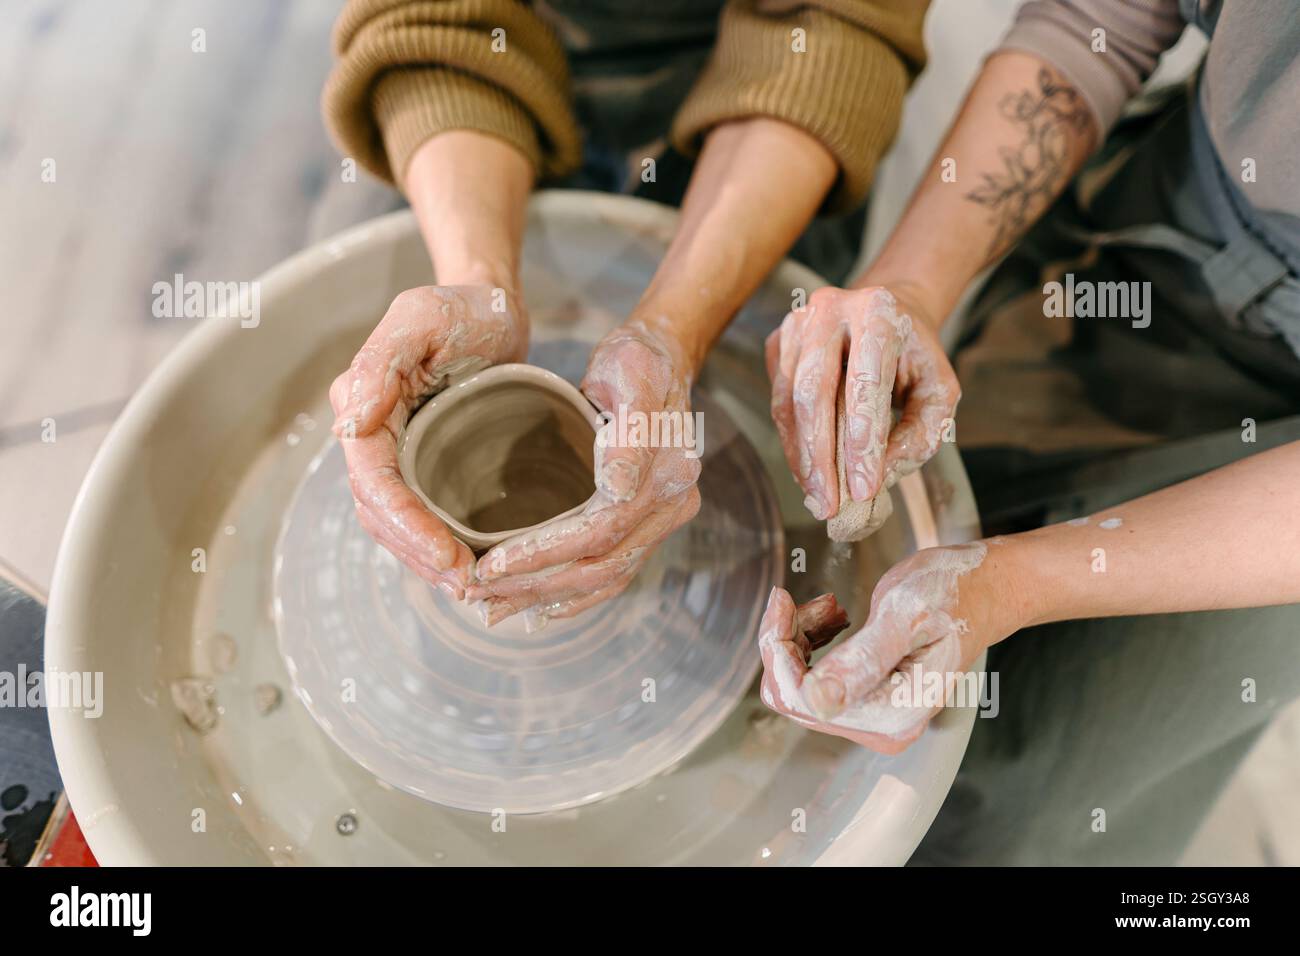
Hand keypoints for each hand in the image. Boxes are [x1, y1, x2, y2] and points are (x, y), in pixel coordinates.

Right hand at [330, 283, 527, 597]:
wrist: (492, 306)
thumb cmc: (461, 307)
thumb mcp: (421, 319)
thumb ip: (381, 363)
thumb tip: (349, 426)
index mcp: (363, 407)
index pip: (375, 484)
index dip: (408, 527)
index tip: (450, 556)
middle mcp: (371, 436)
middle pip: (382, 514)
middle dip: (420, 555)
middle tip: (469, 585)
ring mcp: (398, 452)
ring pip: (398, 523)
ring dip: (428, 560)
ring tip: (472, 587)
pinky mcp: (426, 462)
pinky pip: (423, 513)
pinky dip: (441, 543)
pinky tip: (473, 565)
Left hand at [467, 318, 701, 628]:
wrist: (660, 360)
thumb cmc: (634, 361)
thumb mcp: (629, 372)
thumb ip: (631, 428)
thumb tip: (620, 489)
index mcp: (666, 471)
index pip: (599, 529)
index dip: (544, 553)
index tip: (491, 564)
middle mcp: (672, 504)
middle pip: (600, 564)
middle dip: (535, 583)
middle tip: (477, 591)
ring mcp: (665, 520)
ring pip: (605, 577)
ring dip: (548, 598)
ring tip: (493, 609)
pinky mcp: (650, 526)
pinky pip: (616, 574)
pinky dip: (576, 597)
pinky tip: (538, 608)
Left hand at [758, 542, 1010, 752]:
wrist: (984, 590)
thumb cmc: (953, 595)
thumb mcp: (904, 617)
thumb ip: (862, 660)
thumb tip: (816, 699)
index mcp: (891, 715)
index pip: (802, 700)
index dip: (778, 652)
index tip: (782, 600)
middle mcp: (880, 727)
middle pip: (794, 697)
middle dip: (784, 645)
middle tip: (799, 599)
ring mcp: (872, 717)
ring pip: (799, 687)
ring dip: (798, 641)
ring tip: (827, 606)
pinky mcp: (866, 700)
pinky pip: (813, 680)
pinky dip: (810, 644)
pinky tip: (831, 619)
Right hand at [766, 285, 959, 520]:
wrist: (888, 312)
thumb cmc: (915, 357)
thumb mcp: (939, 390)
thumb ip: (922, 432)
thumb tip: (881, 473)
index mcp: (877, 312)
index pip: (865, 384)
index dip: (863, 442)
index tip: (864, 490)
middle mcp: (830, 310)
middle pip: (813, 392)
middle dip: (821, 457)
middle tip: (829, 504)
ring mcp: (797, 325)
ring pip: (789, 401)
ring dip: (801, 456)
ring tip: (817, 497)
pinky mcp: (779, 342)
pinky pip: (778, 401)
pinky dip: (793, 442)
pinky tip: (808, 471)